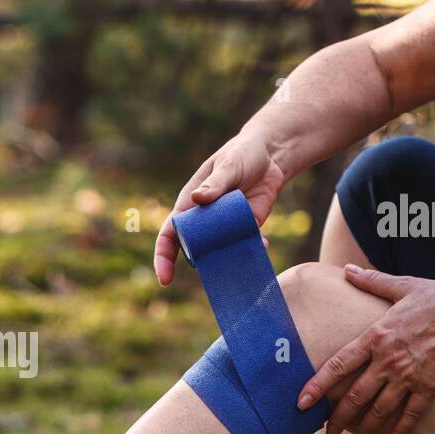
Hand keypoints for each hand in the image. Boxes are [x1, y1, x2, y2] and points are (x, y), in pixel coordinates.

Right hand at [155, 134, 285, 285]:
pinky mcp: (247, 228)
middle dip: (201, 264)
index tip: (165, 279)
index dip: (163, 258)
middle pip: (193, 250)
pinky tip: (262, 243)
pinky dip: (252, 248)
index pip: (169, 235)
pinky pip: (245, 244)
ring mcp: (225, 227)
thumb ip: (215, 183)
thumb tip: (198, 199)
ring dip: (228, 260)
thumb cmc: (240, 154)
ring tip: (239, 261)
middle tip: (215, 268)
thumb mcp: (228, 165)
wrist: (271, 156)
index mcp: (189, 206)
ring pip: (220, 252)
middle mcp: (204, 221)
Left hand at [297, 266, 434, 433]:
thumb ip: (373, 281)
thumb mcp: (405, 286)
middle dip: (338, 417)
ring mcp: (408, 376)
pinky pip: (411, 413)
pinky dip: (400, 428)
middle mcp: (387, 360)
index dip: (317, 386)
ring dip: (364, 425)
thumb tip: (349, 269)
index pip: (337, 365)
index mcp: (375, 337)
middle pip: (354, 395)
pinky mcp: (429, 387)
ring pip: (378, 408)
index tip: (300, 402)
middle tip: (327, 431)